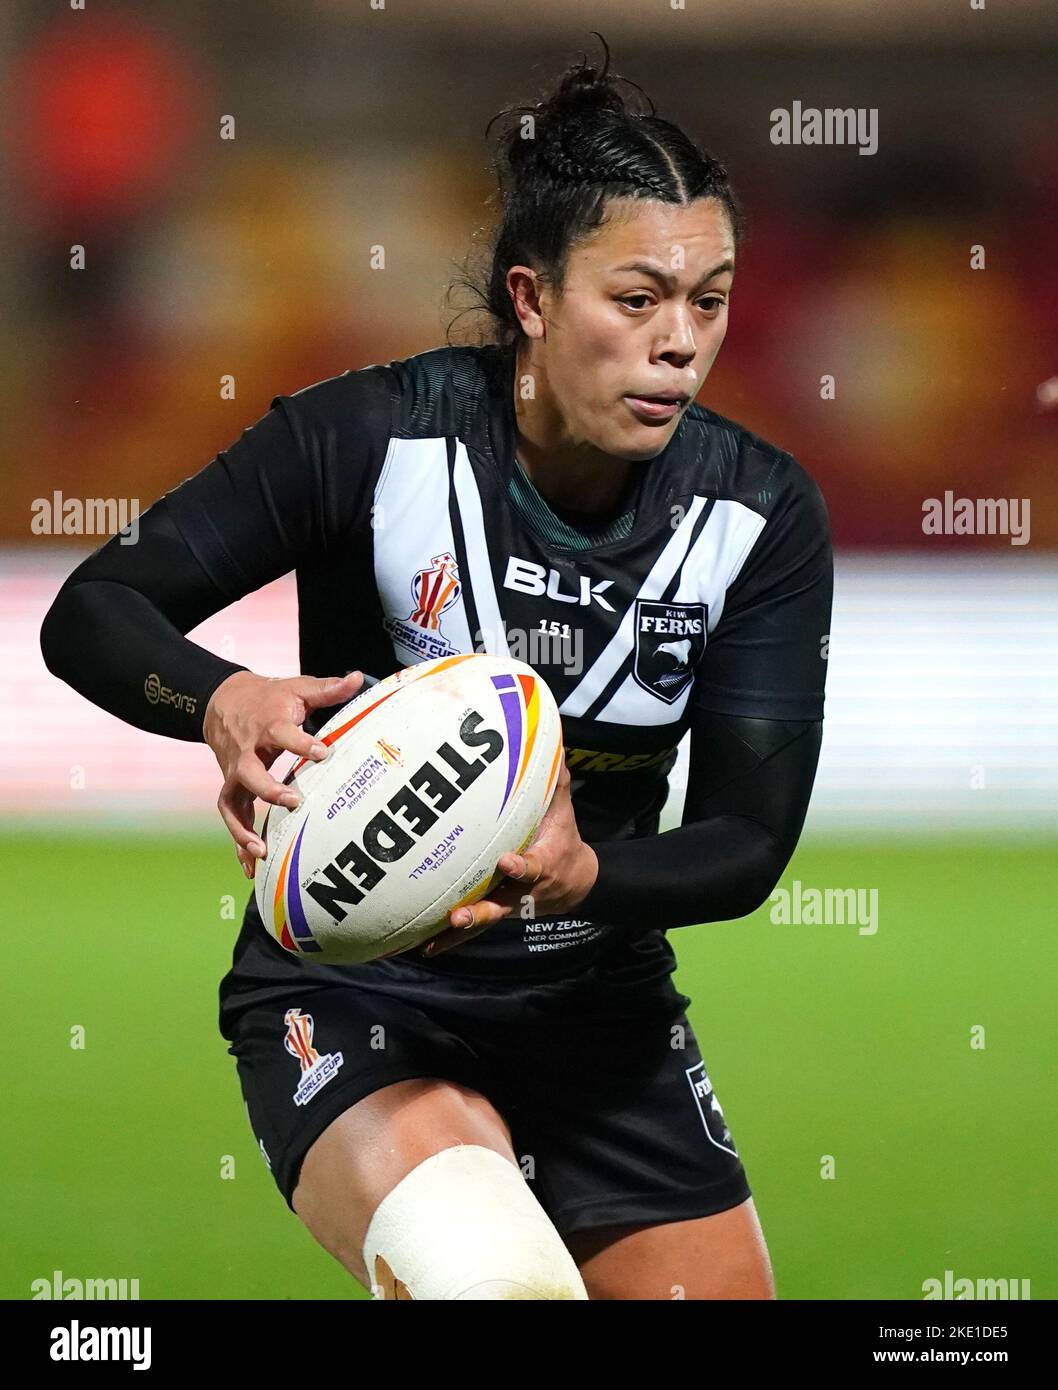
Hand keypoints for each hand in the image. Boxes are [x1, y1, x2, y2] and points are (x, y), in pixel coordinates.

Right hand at [203, 669, 364, 878]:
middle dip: (268, 790)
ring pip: (231, 803)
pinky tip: (250, 867)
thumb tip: (359, 678)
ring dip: (243, 830)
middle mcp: (246, 753)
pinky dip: (238, 843)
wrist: (222, 702)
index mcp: (267, 726)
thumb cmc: (269, 698)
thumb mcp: (298, 687)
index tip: (324, 752)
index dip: (303, 743)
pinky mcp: (232, 789)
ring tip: (261, 852)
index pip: (283, 734)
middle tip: (293, 802)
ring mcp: (235, 774)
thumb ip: (329, 688)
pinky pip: (232, 818)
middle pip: (249, 773)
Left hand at [421, 761, 597, 956]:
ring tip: (440, 929)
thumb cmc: (561, 836)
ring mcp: (508, 906)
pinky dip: (448, 940)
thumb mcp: (563, 809)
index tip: (505, 862)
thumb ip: (553, 779)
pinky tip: (424, 948)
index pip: (532, 868)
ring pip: (484, 920)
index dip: (520, 868)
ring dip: (461, 929)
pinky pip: (470, 931)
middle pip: (501, 905)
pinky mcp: (494, 914)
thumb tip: (550, 740)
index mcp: (542, 864)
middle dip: (481, 911)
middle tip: (459, 914)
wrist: (575, 882)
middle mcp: (523, 892)